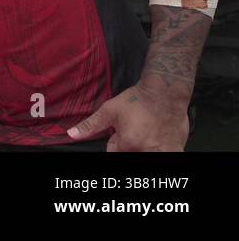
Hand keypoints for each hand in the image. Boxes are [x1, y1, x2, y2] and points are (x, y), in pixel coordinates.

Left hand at [67, 83, 189, 150]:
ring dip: (145, 147)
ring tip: (147, 132)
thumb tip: (72, 134)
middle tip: (135, 129)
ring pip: (147, 155)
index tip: (121, 131)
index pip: (114, 152)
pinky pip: (166, 155)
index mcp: (128, 144)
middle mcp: (146, 151)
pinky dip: (161, 149)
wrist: (165, 92)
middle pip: (130, 154)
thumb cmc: (137, 100)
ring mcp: (163, 152)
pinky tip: (160, 137)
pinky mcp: (177, 150)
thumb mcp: (109, 110)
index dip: (115, 141)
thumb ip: (91, 125)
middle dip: (130, 145)